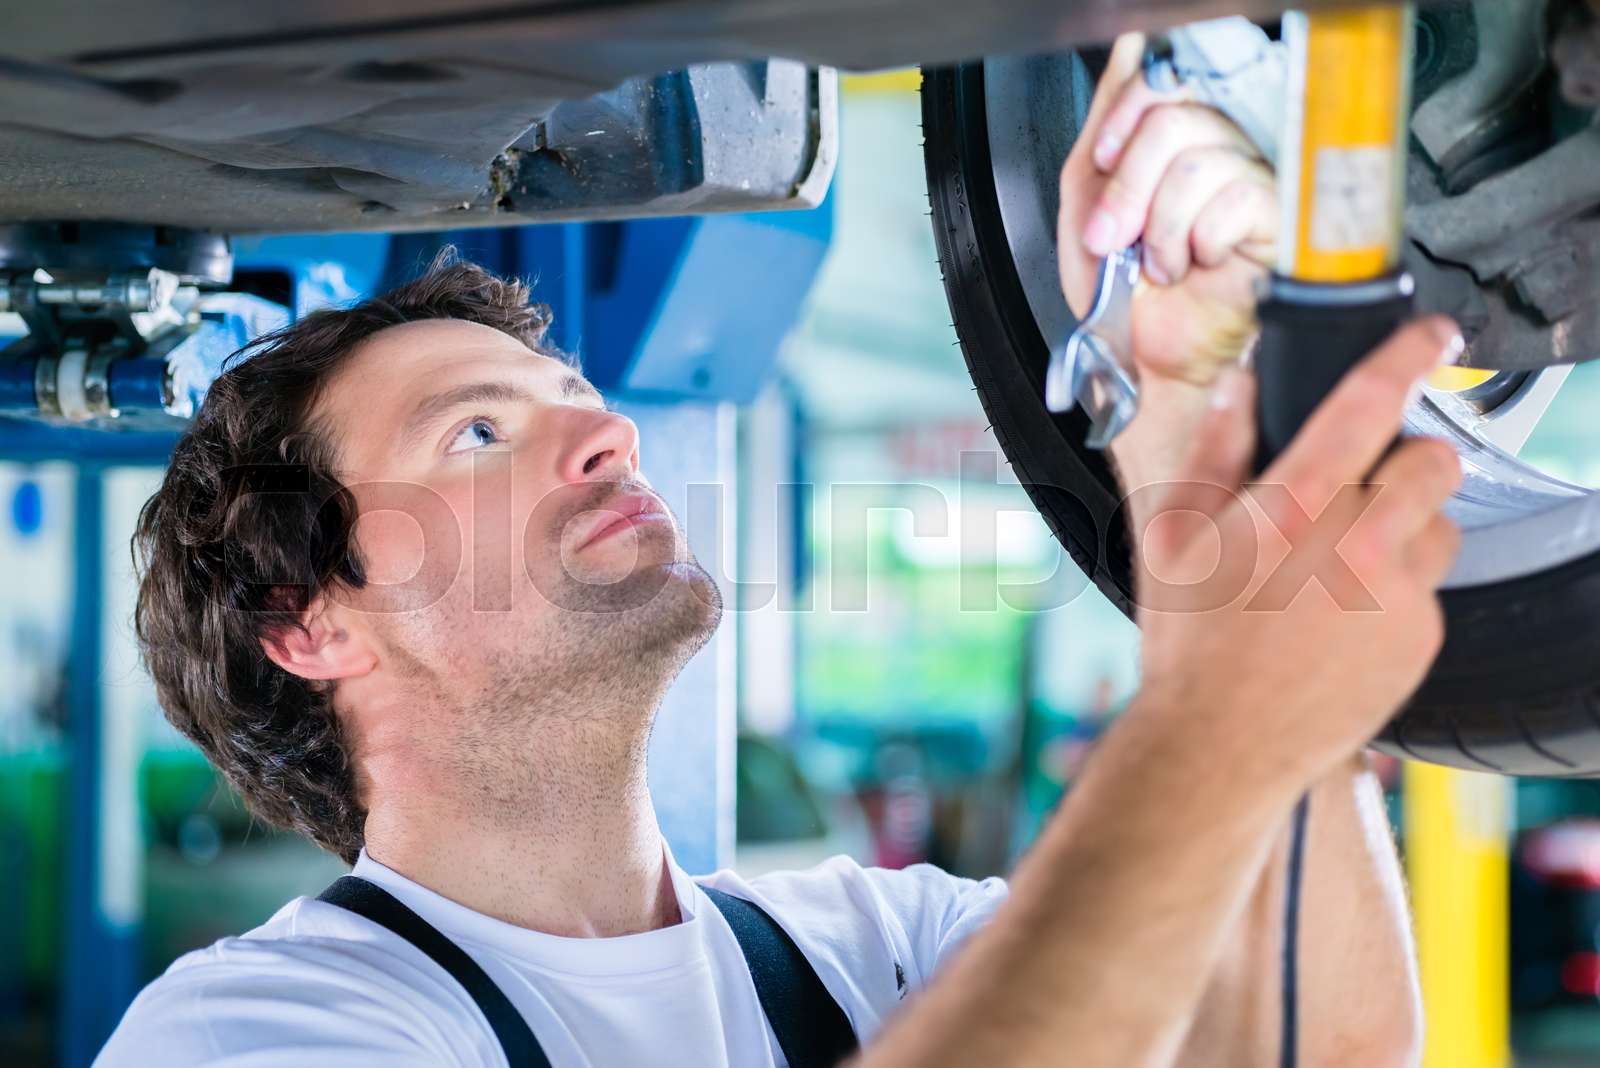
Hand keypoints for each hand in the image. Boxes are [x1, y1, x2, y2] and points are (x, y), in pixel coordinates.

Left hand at [1057, 34, 1277, 496]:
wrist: (1140, 364)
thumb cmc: (1121, 297)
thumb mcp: (1087, 199)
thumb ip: (1105, 122)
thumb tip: (1128, 49)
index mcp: (1181, 144)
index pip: (1166, 83)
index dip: (1125, 120)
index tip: (1103, 164)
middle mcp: (1224, 157)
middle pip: (1178, 117)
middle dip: (1128, 187)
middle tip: (1119, 238)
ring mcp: (1257, 186)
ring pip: (1201, 160)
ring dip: (1159, 225)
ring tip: (1162, 262)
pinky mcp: (1281, 225)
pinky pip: (1236, 197)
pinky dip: (1196, 241)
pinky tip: (1196, 267)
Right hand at [1129, 318, 1464, 795]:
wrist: (1219, 743)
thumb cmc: (1187, 641)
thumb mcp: (1171, 535)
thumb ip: (1213, 449)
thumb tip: (1243, 386)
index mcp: (1292, 506)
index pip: (1369, 404)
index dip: (1408, 353)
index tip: (1430, 333)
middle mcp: (1357, 545)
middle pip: (1433, 461)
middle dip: (1408, 460)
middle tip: (1367, 485)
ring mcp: (1399, 598)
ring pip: (1440, 527)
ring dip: (1405, 529)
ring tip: (1345, 566)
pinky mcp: (1422, 642)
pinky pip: (1431, 591)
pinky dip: (1398, 591)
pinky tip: (1344, 618)